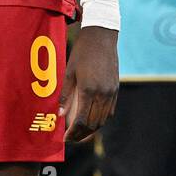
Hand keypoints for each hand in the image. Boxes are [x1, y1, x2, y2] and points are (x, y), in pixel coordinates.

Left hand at [60, 25, 117, 142]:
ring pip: (103, 120)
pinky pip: (110, 111)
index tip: (65, 138)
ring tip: (79, 132)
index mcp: (88, 90)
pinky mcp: (116, 89)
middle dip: (81, 135)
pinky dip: (101, 120)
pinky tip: (92, 121)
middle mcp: (102, 94)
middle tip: (70, 138)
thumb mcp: (69, 72)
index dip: (73, 133)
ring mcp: (111, 92)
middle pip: (93, 124)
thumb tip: (60, 115)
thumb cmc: (82, 53)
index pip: (82, 120)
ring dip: (91, 130)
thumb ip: (65, 95)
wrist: (101, 37)